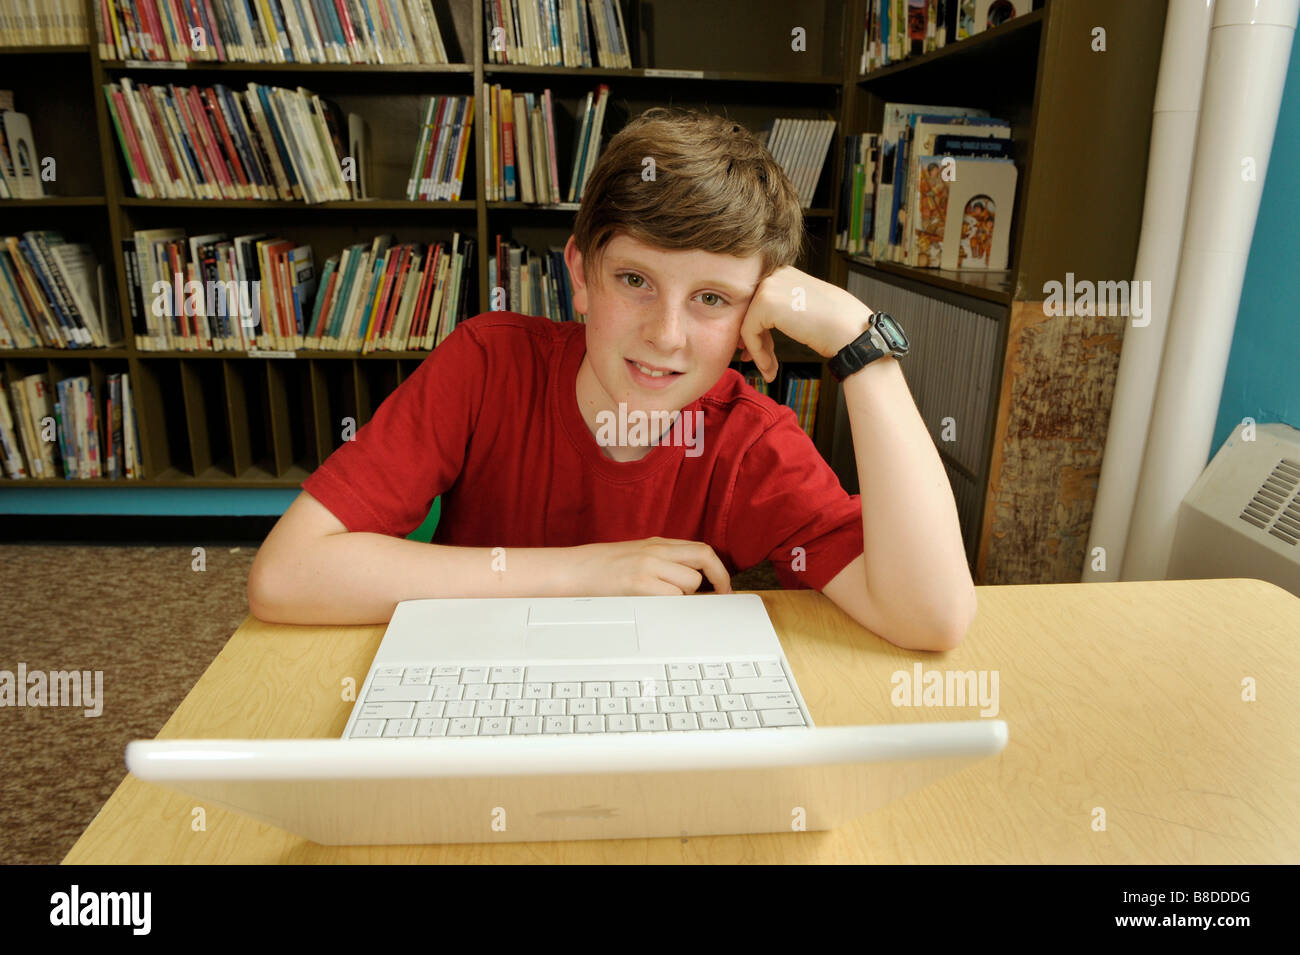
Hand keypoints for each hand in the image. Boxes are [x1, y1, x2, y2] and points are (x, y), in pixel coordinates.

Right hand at [566, 538, 731, 595]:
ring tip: (664, 601)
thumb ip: (663, 563)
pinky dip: (671, 606)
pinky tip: (655, 606)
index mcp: (656, 543)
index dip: (719, 569)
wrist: (571, 570)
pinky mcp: (637, 583)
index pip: (700, 549)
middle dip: (717, 579)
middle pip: (704, 557)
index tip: (723, 586)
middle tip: (719, 596)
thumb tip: (693, 582)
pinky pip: (671, 597)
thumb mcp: (636, 556)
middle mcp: (655, 550)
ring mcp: (647, 566)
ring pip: (690, 582)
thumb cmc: (601, 568)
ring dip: (685, 597)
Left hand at [738, 265, 874, 381]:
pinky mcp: (764, 303)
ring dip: (758, 352)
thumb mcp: (803, 306)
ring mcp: (768, 286)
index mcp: (784, 273)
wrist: (850, 330)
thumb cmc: (835, 324)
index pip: (760, 304)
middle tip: (764, 364)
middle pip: (751, 314)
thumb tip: (758, 324)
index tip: (762, 352)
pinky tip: (770, 368)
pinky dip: (758, 354)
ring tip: (770, 372)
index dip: (759, 331)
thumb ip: (782, 309)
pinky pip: (749, 333)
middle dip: (756, 343)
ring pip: (748, 325)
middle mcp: (775, 274)